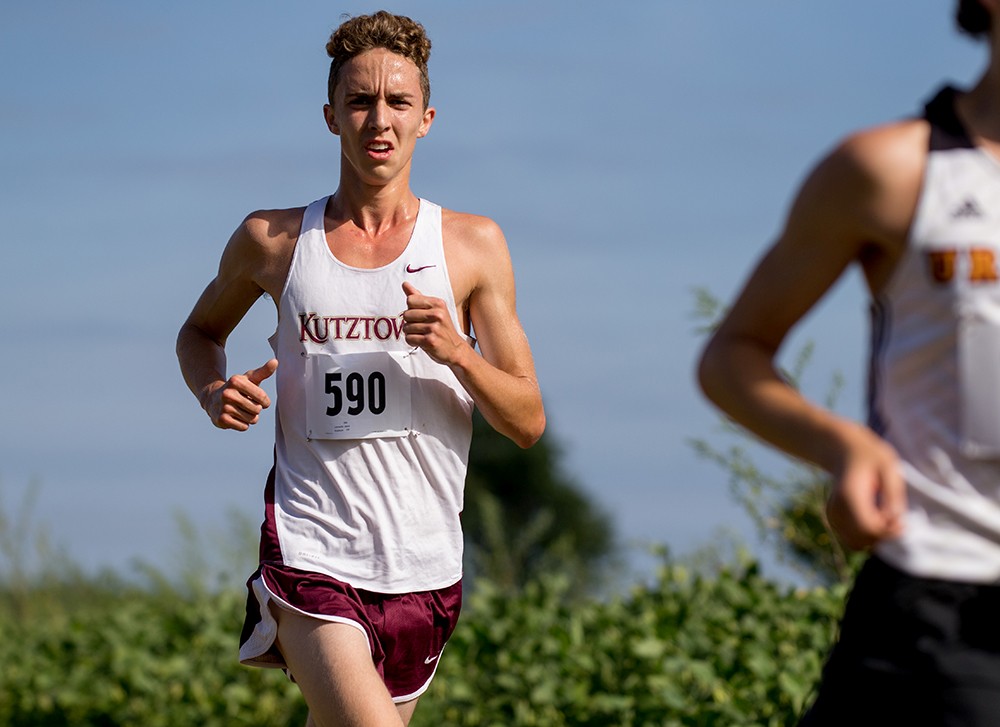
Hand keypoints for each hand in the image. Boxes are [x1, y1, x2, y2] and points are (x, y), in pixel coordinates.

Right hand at [201, 359, 277, 430]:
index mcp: (236, 381)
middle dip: (256, 409)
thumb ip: (264, 371)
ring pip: (252, 419)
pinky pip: (244, 427)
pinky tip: (235, 417)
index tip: (260, 400)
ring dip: (250, 417)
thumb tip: (276, 361)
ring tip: (241, 410)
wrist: (213, 399)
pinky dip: (243, 424)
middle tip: (246, 405)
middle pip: (257, 409)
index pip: (262, 397)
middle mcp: (228, 393)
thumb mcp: (250, 379)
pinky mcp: (222, 420)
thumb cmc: (238, 388)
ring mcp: (224, 407)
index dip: (265, 401)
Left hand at [401, 282, 465, 364]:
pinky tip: (422, 342)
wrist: (455, 349)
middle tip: (422, 327)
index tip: (421, 315)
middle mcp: (437, 314)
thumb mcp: (434, 310)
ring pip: (406, 327)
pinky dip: (412, 341)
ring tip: (423, 334)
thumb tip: (405, 284)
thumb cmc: (442, 328)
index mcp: (438, 303)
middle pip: (406, 314)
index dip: (412, 309)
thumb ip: (418, 297)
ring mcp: (434, 328)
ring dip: (411, 333)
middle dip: (410, 322)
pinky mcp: (430, 340)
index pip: (410, 300)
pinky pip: (409, 338)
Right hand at [826, 429, 905, 549]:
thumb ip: (893, 492)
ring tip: (886, 518)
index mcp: (849, 495)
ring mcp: (832, 515)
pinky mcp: (833, 519)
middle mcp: (836, 509)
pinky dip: (867, 536)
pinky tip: (875, 518)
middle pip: (862, 540)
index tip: (902, 522)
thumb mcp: (888, 466)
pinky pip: (852, 539)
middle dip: (884, 536)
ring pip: (856, 543)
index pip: (868, 528)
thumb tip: (896, 519)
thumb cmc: (869, 456)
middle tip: (898, 520)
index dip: (889, 531)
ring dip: (875, 538)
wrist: (842, 449)